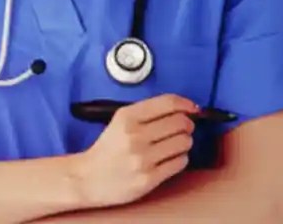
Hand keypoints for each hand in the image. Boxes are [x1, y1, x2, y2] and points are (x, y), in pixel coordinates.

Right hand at [72, 94, 196, 207]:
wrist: (89, 178)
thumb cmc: (108, 149)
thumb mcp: (120, 121)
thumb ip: (147, 113)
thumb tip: (185, 109)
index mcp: (127, 117)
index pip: (168, 103)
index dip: (186, 104)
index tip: (193, 109)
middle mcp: (135, 136)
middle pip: (181, 123)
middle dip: (186, 125)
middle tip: (181, 129)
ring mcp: (143, 158)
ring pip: (184, 142)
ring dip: (184, 143)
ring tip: (173, 146)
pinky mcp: (149, 178)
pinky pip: (180, 162)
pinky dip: (179, 159)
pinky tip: (169, 159)